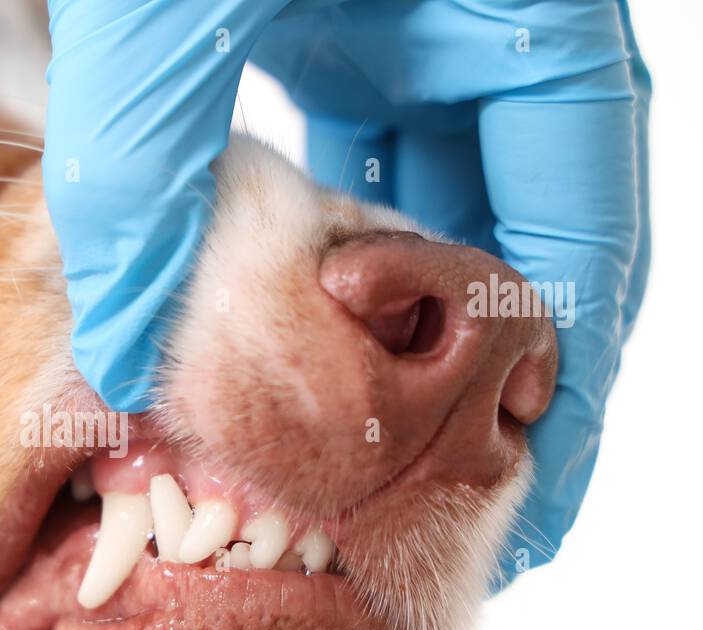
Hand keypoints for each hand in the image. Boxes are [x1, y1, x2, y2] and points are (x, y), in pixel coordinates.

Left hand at [43, 0, 649, 581]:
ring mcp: (435, 26)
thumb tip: (119, 347)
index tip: (527, 507)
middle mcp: (502, 35)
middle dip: (477, 381)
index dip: (563, 394)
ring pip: (443, 208)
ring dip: (395, 323)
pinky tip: (283, 311)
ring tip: (353, 438)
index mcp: (527, 27)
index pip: (583, 249)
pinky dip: (332, 241)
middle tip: (425, 506)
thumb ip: (141, 168)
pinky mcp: (360, 22)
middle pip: (523, 247)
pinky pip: (372, 158)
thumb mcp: (172, 4)